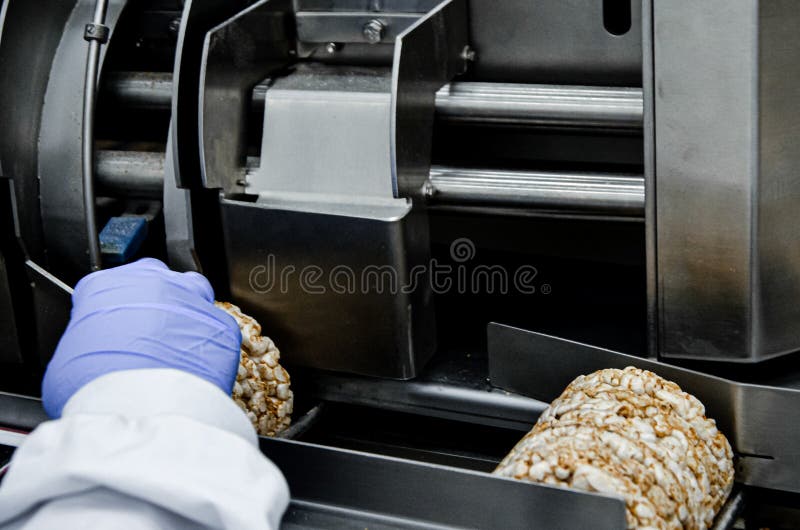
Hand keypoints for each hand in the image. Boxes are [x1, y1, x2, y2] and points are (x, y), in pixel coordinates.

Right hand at [42, 258, 241, 417]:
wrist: (142, 407)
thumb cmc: (94, 388)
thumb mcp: (65, 365)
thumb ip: (84, 346)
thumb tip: (90, 359)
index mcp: (105, 286)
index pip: (109, 286)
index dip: (114, 309)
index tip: (117, 327)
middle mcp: (152, 282)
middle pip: (156, 280)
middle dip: (155, 302)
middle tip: (149, 336)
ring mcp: (191, 300)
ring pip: (194, 294)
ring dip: (187, 314)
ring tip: (178, 348)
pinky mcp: (222, 325)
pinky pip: (218, 329)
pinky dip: (211, 345)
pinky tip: (200, 368)